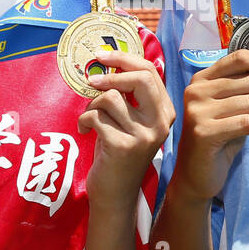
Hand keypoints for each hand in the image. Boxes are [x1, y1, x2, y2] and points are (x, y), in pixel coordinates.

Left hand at [80, 49, 175, 209]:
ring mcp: (143, 136)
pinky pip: (95, 117)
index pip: (150, 72)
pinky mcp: (123, 146)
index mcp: (165, 112)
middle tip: (91, 79)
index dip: (124, 59)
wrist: (115, 194)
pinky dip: (83, 121)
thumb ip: (131, 96)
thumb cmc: (119, 153)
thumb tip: (111, 61)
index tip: (102, 55)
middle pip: (139, 79)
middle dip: (111, 75)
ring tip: (90, 119)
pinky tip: (84, 132)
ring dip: (92, 105)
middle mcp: (160, 123)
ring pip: (111, 98)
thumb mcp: (132, 121)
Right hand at [170, 49, 248, 202]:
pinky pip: (247, 121)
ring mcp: (197, 110)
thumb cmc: (220, 138)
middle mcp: (196, 90)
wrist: (196, 174)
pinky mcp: (203, 131)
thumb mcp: (231, 106)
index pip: (240, 58)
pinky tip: (248, 135)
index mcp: (202, 78)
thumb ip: (245, 86)